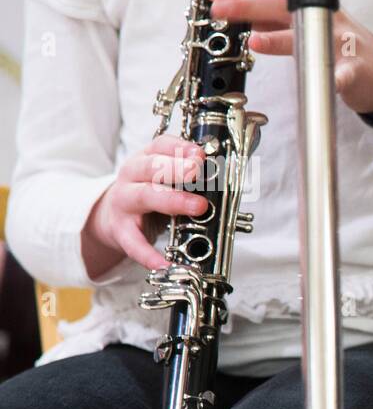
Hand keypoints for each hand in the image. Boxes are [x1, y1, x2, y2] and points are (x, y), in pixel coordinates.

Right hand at [82, 136, 209, 277]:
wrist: (113, 217)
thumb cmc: (149, 193)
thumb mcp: (165, 179)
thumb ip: (189, 176)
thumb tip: (223, 177)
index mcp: (145, 160)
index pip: (160, 146)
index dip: (180, 147)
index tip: (200, 152)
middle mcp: (132, 177)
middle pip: (151, 168)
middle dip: (176, 169)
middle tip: (197, 172)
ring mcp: (124, 203)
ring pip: (144, 197)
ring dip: (172, 201)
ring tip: (198, 206)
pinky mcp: (121, 231)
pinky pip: (134, 243)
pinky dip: (149, 254)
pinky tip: (165, 263)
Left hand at [207, 0, 372, 114]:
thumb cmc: (345, 50)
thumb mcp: (309, 26)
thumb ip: (278, 20)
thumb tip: (244, 13)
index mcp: (311, 4)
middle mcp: (325, 17)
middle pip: (283, 4)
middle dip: (248, 5)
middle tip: (220, 10)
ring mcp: (341, 44)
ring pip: (311, 35)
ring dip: (281, 38)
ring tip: (255, 40)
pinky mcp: (354, 72)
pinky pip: (343, 75)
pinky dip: (333, 78)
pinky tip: (322, 80)